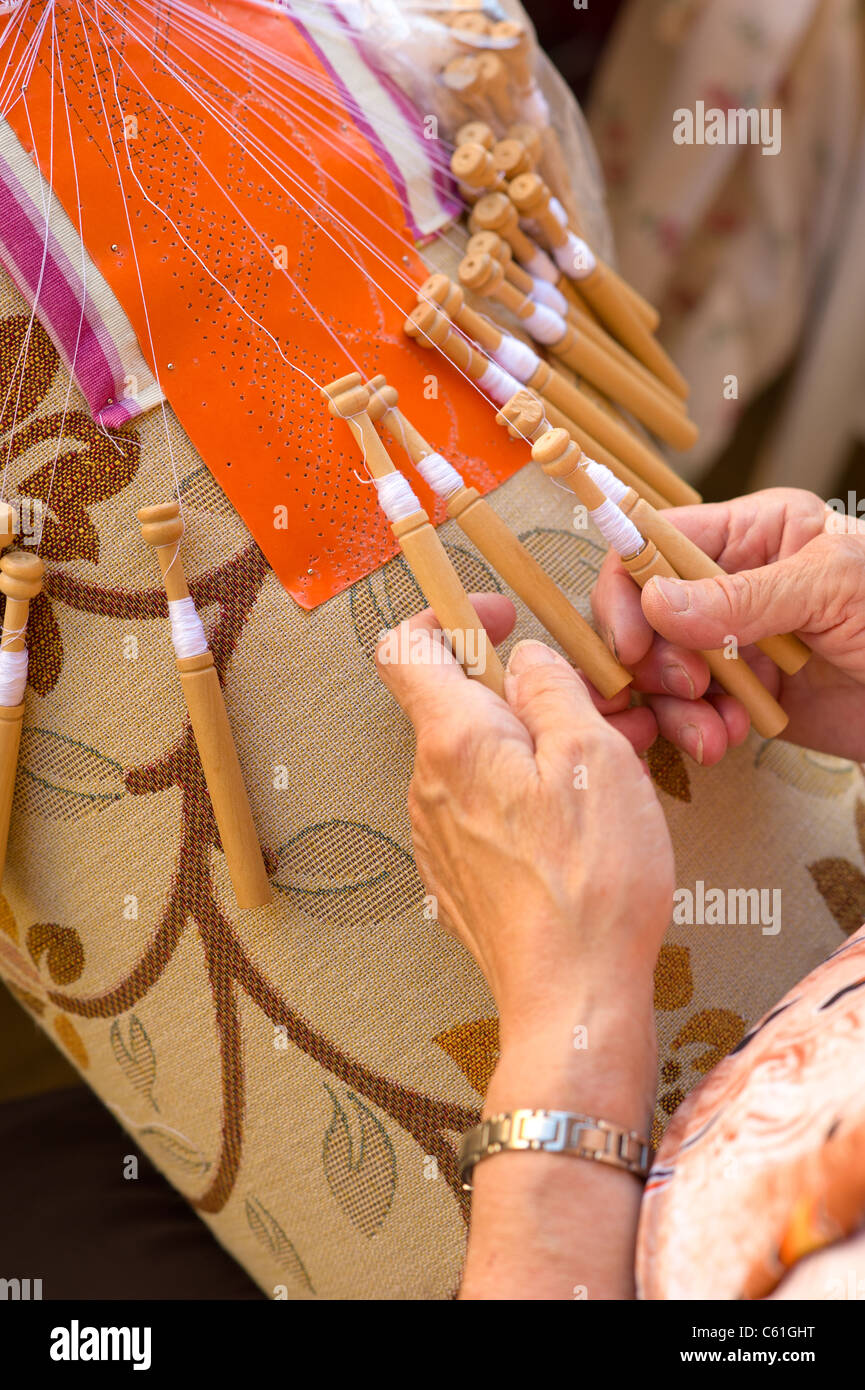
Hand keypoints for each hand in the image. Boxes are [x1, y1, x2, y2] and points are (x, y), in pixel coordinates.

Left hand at [376, 595, 673, 1069]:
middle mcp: (426, 785)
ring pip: (470, 760)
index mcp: (454, 741)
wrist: (572, 997)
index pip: (405, 647)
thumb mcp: (595, 756)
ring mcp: (435, 835)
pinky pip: (476, 809)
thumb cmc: (591, 880)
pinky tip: (570, 830)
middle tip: (584, 715)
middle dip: (513, 693)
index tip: (498, 618)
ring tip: (589, 780)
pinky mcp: (454, 875)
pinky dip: (516, 797)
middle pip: (451, 704)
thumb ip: (552, 689)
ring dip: (523, 749)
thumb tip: (526, 660)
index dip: (448, 616)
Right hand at [592, 488, 864, 763]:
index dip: (627, 588)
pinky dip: (696, 731)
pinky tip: (726, 740)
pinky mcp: (744, 699)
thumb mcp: (834, 589)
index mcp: (753, 534)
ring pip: (658, 671)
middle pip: (643, 614)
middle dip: (652, 658)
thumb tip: (655, 603)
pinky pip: (689, 713)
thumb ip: (743, 596)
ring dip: (672, 707)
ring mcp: (735, 645)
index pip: (656, 541)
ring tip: (710, 732)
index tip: (629, 641)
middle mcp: (733, 586)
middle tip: (688, 687)